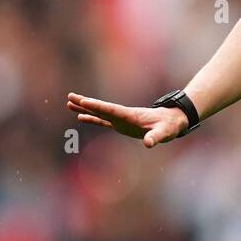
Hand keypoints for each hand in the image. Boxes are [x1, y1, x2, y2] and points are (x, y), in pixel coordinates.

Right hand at [66, 92, 189, 148]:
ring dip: (85, 109)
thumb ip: (156, 137)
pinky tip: (80, 117)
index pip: (110, 110)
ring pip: (99, 113)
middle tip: (69, 97)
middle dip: (85, 103)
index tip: (83, 101)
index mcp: (130, 115)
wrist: (171, 121)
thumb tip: (148, 144)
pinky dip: (92, 118)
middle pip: (100, 108)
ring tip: (68, 103)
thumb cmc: (168, 126)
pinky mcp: (120, 124)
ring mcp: (120, 119)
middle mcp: (122, 115)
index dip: (97, 106)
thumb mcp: (164, 133)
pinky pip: (103, 121)